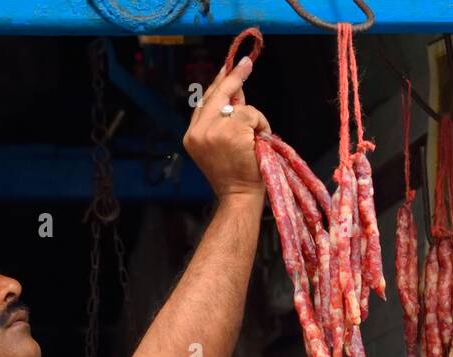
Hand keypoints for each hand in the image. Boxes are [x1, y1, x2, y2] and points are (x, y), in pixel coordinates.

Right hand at [182, 54, 270, 201]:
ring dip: (253, 119)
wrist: (239, 197)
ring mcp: (213, 131)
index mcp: (192, 136)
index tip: (225, 70)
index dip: (217, 86)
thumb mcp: (222, 146)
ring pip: (239, 106)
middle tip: (246, 63)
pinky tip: (260, 141)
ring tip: (257, 139)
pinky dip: (261, 125)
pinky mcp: (231, 131)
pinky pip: (251, 114)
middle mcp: (198, 132)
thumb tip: (236, 93)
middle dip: (233, 78)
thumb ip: (224, 120)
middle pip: (217, 95)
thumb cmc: (236, 176)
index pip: (204, 103)